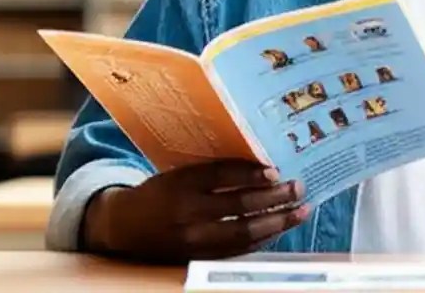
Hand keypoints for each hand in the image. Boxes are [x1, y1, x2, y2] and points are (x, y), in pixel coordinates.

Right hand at [82, 160, 308, 262]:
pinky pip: (238, 249)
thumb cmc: (158, 194)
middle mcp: (187, 214)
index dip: (250, 173)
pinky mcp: (199, 257)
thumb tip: (258, 167)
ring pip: (244, 232)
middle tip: (299, 189)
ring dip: (277, 222)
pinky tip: (279, 228)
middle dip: (274, 198)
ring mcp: (195, 240)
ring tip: (300, 211)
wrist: (124, 228)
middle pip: (239, 206)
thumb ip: (211, 173)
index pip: (221, 177)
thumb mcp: (178, 174)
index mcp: (180, 185)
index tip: (276, 171)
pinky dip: (262, 238)